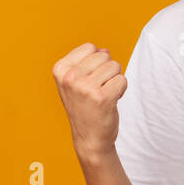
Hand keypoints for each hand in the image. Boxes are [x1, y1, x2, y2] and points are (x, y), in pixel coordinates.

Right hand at [53, 42, 127, 164]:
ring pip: (115, 66)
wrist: (89, 137)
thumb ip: (87, 62)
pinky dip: (121, 89)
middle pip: (104, 55)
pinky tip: (111, 101)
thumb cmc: (84, 107)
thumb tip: (104, 49)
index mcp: (60, 69)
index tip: (88, 79)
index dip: (96, 62)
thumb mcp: (75, 82)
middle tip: (97, 89)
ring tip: (103, 95)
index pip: (90, 47)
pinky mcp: (102, 97)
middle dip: (107, 70)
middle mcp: (70, 77)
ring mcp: (85, 87)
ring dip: (114, 80)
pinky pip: (123, 80)